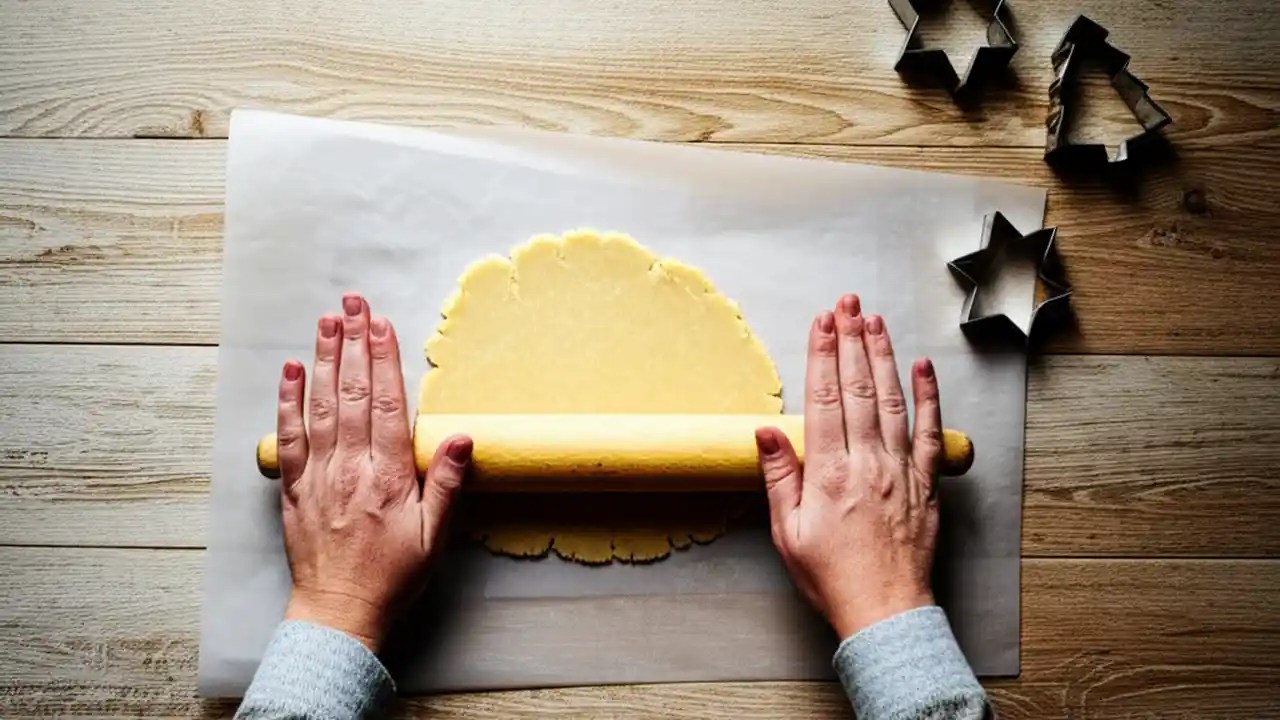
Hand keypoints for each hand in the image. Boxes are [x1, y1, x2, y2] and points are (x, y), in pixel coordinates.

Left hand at [275, 291, 471, 651]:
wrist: (340, 612)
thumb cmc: (393, 576)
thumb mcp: (434, 536)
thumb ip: (445, 483)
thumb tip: (460, 437)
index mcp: (387, 477)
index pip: (388, 404)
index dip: (385, 360)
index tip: (382, 324)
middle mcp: (350, 468)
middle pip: (353, 394)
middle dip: (354, 344)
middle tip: (353, 303)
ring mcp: (319, 475)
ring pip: (321, 406)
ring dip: (325, 360)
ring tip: (328, 322)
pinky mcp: (296, 487)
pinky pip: (289, 436)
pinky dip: (289, 400)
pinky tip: (293, 370)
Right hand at [755, 294, 941, 638]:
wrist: (885, 611)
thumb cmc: (832, 576)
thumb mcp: (788, 533)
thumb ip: (779, 478)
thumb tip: (766, 432)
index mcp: (830, 474)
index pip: (825, 399)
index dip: (823, 356)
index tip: (821, 323)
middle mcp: (868, 464)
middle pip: (859, 389)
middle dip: (852, 340)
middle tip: (847, 304)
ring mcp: (901, 470)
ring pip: (893, 400)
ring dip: (884, 356)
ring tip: (875, 322)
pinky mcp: (925, 483)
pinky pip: (929, 431)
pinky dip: (928, 396)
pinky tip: (923, 367)